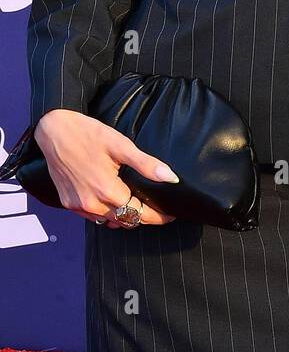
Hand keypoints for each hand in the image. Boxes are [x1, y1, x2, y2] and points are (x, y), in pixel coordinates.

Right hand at [34, 109, 178, 226]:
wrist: (54, 131)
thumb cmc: (88, 134)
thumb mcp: (121, 145)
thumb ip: (146, 165)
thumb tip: (171, 179)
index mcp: (106, 190)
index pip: (139, 214)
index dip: (157, 217)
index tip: (170, 215)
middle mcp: (91, 203)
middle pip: (125, 221)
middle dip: (143, 217)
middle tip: (157, 208)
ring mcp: (78, 205)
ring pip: (109, 221)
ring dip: (124, 217)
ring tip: (138, 205)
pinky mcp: (68, 203)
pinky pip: (92, 217)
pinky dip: (106, 214)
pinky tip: (113, 202)